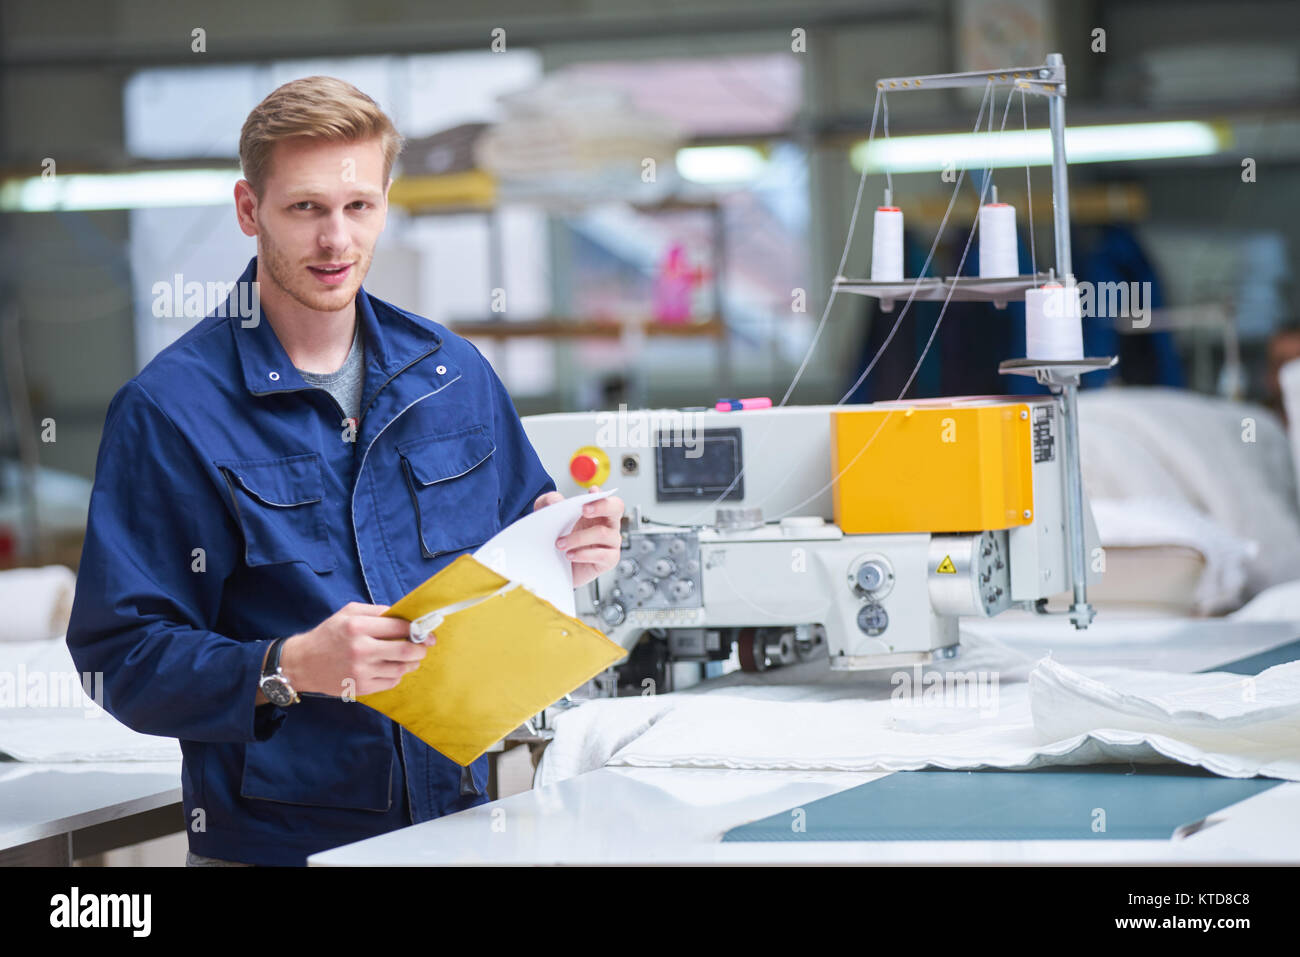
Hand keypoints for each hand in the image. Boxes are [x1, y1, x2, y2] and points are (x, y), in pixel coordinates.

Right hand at [270, 602, 432, 699]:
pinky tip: (392, 668)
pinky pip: (391, 682)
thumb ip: (376, 611)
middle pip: (406, 651)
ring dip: (411, 663)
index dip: (417, 629)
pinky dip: (396, 675)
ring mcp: (361, 671)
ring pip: (401, 669)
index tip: (425, 631)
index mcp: (358, 627)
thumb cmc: (328, 634)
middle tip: (424, 646)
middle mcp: (361, 650)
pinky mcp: (361, 687)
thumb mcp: (348, 613)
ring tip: (411, 658)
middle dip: (421, 648)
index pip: (399, 627)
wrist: (303, 663)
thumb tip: (403, 615)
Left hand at [534, 486, 624, 588]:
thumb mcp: (547, 516)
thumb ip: (549, 502)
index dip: (602, 494)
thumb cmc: (559, 538)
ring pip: (603, 533)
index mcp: (598, 511)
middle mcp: (608, 524)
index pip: (607, 498)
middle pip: (617, 508)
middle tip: (583, 510)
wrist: (555, 565)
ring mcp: (611, 542)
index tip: (591, 492)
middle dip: (601, 506)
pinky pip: (601, 555)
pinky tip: (570, 555)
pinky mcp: (609, 560)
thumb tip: (556, 500)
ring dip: (579, 538)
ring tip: (560, 543)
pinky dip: (583, 554)